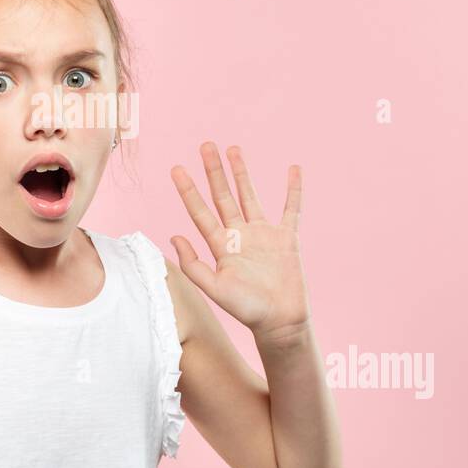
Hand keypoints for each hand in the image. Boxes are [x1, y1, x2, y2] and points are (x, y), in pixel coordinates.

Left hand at [170, 142, 310, 336]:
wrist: (280, 322)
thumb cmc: (247, 309)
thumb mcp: (215, 289)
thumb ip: (194, 265)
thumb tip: (173, 237)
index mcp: (221, 246)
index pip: (201, 212)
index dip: (189, 190)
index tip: (178, 168)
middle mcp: (240, 235)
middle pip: (223, 196)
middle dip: (214, 171)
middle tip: (205, 145)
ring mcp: (264, 234)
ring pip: (250, 195)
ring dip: (242, 173)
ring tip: (233, 148)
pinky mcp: (287, 238)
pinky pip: (291, 208)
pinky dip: (293, 189)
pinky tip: (294, 169)